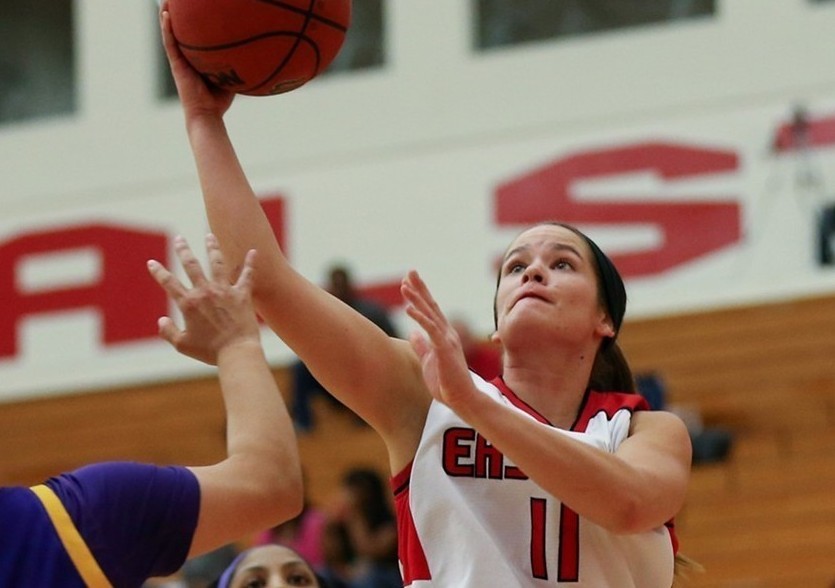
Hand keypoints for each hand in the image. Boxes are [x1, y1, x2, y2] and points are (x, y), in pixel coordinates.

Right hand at [148, 234, 259, 364]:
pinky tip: (254, 251)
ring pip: (217, 263)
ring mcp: (224, 291)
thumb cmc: (210, 351)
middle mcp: (205, 292)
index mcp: (188, 303)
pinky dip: (250, 263)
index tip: (152, 262)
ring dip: (212, 248)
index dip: (158, 272)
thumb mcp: (183, 345)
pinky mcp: (242, 294)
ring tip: (210, 236)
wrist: (237, 352)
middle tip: (179, 238)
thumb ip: (168, 332)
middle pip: (191, 265)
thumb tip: (160, 320)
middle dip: (183, 250)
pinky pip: (247, 275)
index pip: (169, 283)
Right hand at [159, 0, 234, 119]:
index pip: (194, 38)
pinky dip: (167, 28)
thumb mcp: (231, 77)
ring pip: (171, 33)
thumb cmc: (220, 100)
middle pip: (181, 32)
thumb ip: (237, 63)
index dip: (193, 23)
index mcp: (197, 60)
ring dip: (168, 16)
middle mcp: (186, 58)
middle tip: (178, 0)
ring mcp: (179, 60)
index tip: (196, 8)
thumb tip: (254, 51)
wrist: (207, 114)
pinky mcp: (175, 65)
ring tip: (167, 0)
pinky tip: (166, 14)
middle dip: (179, 15)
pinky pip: (169, 43)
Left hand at [401, 270, 476, 409]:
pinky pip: (430, 329)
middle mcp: (446, 333)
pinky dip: (419, 318)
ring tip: (404, 285)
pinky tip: (408, 308)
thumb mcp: (429, 361)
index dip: (419, 295)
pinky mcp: (445, 348)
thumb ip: (421, 346)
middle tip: (409, 271)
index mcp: (443, 336)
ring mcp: (447, 340)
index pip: (430, 311)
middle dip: (419, 288)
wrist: (461, 399)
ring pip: (429, 314)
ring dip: (416, 299)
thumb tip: (412, 333)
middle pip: (430, 306)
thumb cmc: (447, 383)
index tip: (409, 282)